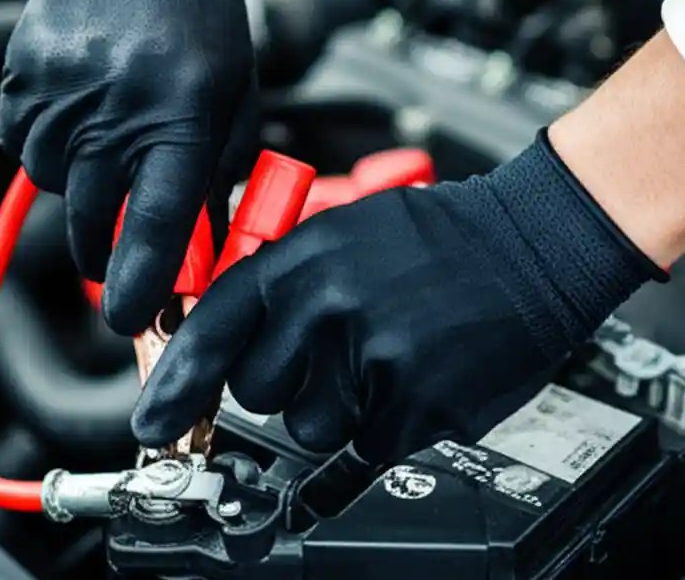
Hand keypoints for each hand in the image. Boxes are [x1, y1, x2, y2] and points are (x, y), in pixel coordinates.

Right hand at [0, 0, 256, 334]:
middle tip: (124, 237)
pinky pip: (24, 150)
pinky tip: (80, 108)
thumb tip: (194, 258)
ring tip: (111, 132)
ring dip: (82, 186)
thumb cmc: (198, 19)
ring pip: (56, 191)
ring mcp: (59, 93)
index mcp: (181, 113)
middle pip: (93, 227)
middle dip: (109, 250)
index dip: (144, 288)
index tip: (136, 322)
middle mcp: (115, 107)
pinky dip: (50, 147)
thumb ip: (214, 180)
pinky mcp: (19, 81)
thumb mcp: (231, 99)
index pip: (156, 226)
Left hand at [132, 134, 663, 461]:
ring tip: (381, 362)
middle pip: (257, 392)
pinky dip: (380, 429)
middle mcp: (327, 307)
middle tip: (329, 356)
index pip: (211, 330)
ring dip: (336, 411)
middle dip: (281, 387)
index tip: (154, 420)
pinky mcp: (417, 405)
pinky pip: (365, 449)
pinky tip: (405, 388)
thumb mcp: (341, 234)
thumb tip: (225, 338)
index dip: (176, 383)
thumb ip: (281, 283)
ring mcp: (373, 360)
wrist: (530, 246)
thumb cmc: (435, 239)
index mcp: (300, 261)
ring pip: (311, 428)